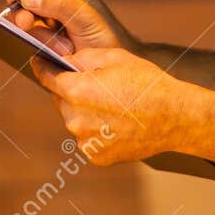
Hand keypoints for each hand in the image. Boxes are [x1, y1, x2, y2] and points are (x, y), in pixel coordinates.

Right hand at [3, 0, 135, 55]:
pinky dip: (45, 48)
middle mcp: (56, 3)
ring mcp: (50, 24)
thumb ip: (56, 5)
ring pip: (29, 26)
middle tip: (25, 24)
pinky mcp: (46, 43)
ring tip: (66, 45)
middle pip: (26, 4)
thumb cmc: (106, 36)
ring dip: (44, 37)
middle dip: (26, 16)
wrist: (113, 68)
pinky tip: (63, 52)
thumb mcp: (83, 17)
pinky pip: (33, 42)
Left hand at [32, 47, 196, 164]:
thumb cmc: (147, 84)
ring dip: (85, 112)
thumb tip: (65, 61)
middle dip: (72, 91)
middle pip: (61, 100)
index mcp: (76, 91)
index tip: (39, 62)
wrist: (174, 118)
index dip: (43, 67)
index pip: (47, 77)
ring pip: (75, 120)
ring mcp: (85, 141)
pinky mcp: (96, 157)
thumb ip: (82, 57)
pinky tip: (118, 123)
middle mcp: (75, 119)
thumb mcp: (115, 58)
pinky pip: (88, 138)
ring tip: (114, 106)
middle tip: (98, 86)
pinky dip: (96, 131)